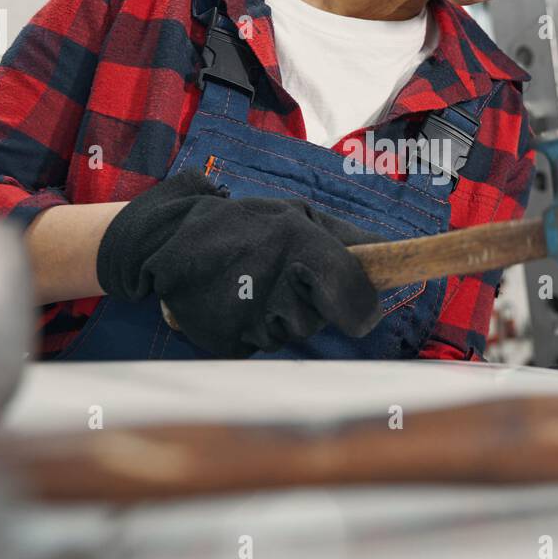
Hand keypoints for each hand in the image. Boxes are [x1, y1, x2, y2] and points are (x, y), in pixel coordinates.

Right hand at [96, 170, 382, 355]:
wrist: (167, 238)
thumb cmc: (244, 225)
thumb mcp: (296, 214)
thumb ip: (344, 238)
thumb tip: (390, 252)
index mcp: (297, 239)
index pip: (346, 288)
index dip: (360, 306)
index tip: (365, 315)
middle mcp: (273, 276)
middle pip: (316, 318)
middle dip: (307, 305)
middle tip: (283, 280)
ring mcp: (246, 310)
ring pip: (286, 333)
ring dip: (275, 316)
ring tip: (251, 284)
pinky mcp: (224, 337)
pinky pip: (256, 344)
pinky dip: (248, 328)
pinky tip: (233, 302)